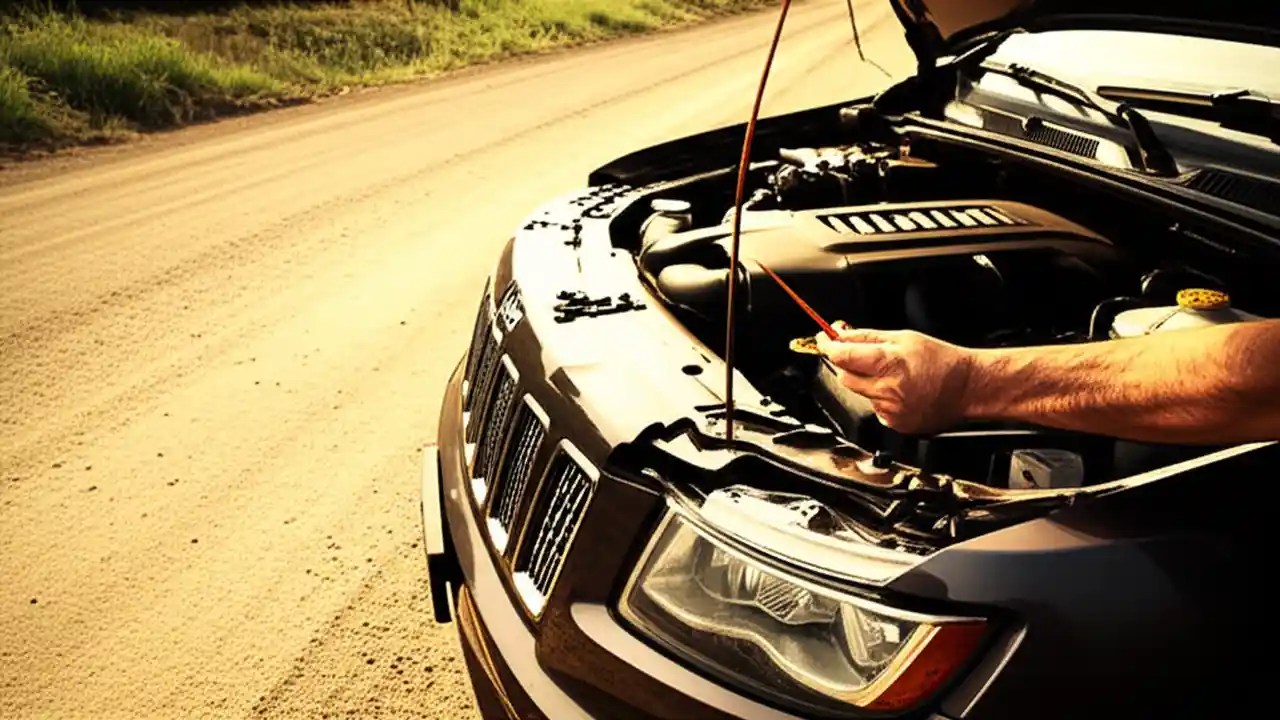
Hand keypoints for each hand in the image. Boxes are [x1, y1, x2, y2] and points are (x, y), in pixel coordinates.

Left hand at [815, 323, 975, 433]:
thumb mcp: (903, 337)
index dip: (827, 346)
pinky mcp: (895, 423)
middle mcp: (887, 389)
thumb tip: (838, 333)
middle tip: (864, 356)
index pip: (842, 355)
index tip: (822, 339)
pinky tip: (900, 392)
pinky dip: (880, 398)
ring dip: (868, 382)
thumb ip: (866, 337)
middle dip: (848, 364)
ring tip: (894, 375)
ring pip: (860, 393)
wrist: (968, 387)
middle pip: (845, 377)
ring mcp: (890, 410)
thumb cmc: (940, 360)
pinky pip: (874, 408)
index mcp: (889, 363)